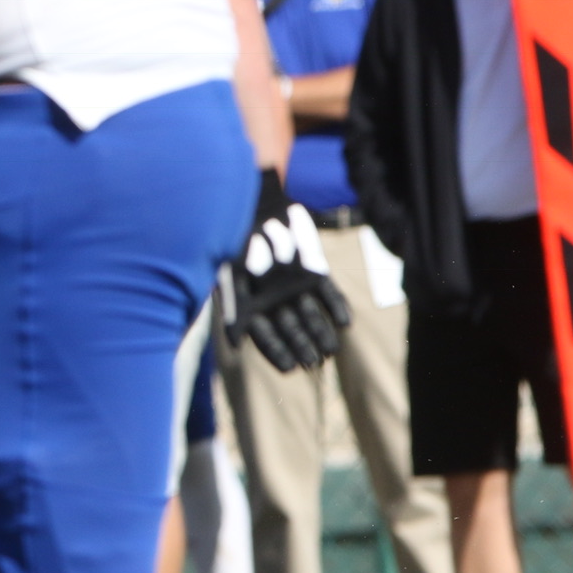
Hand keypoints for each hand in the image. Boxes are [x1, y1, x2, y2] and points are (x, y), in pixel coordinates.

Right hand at [218, 169, 352, 372]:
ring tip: (330, 350)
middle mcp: (276, 299)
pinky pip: (329, 294)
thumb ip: (233, 306)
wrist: (255, 204)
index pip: (264, 334)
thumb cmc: (236, 240)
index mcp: (253, 303)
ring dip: (321, 333)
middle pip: (290, 328)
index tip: (289, 367)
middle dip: (303, 346)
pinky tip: (344, 323)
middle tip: (315, 363)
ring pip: (311, 315)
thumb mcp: (227, 273)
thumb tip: (235, 341)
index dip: (276, 351)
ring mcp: (297, 286)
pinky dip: (337, 307)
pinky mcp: (316, 272)